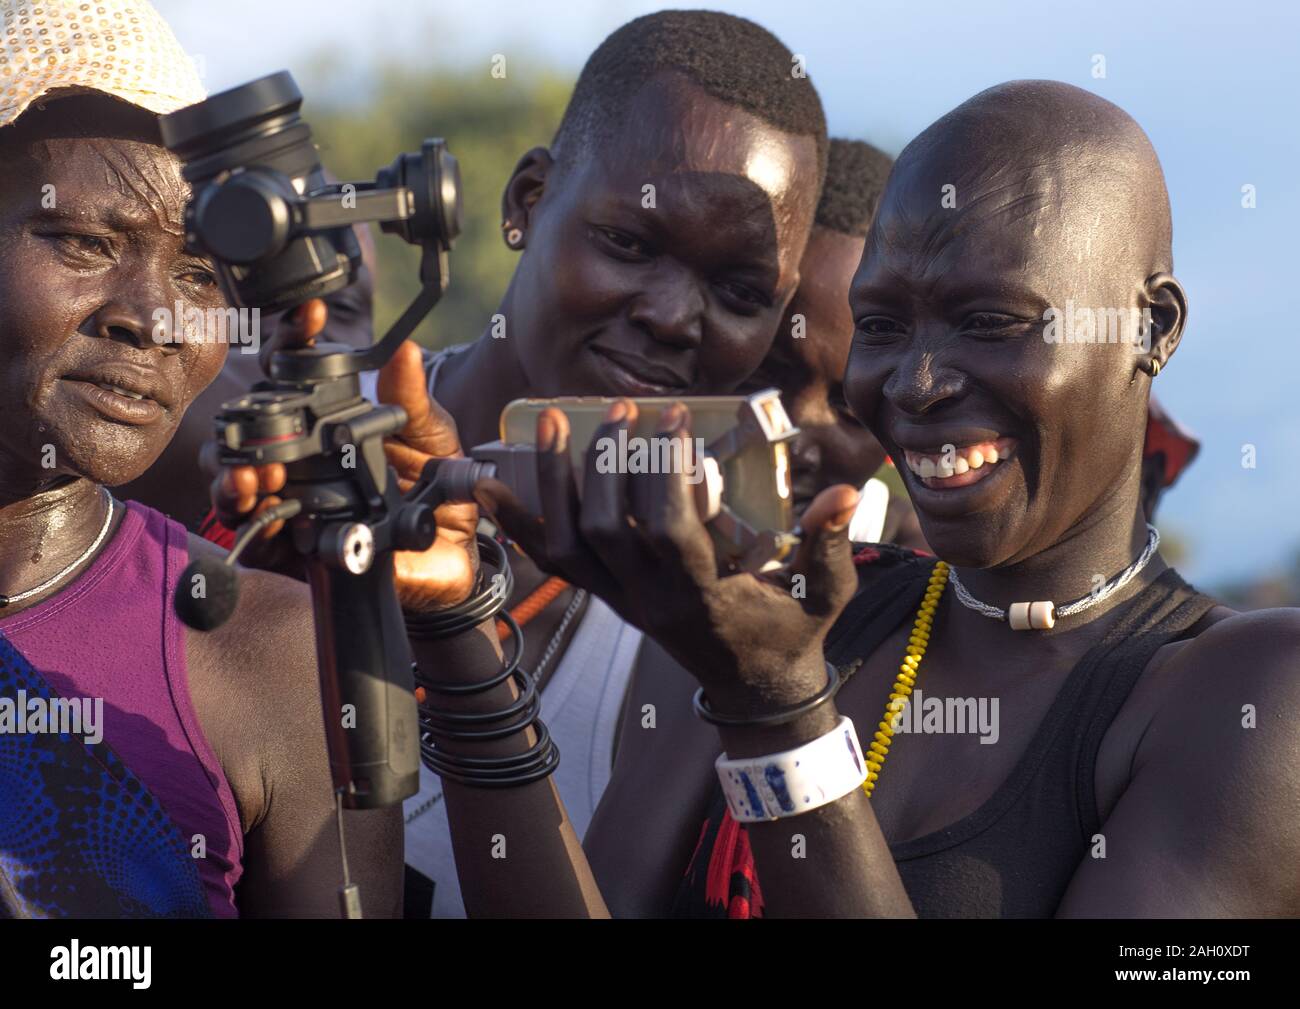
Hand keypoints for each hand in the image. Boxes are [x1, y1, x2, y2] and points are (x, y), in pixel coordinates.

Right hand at [211, 299, 477, 611]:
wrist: (453, 554)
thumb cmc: (439, 490)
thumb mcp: (433, 440)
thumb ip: (413, 401)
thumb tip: (407, 352)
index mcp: (327, 423)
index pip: (294, 374)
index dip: (292, 340)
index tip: (309, 316)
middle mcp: (300, 459)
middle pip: (245, 432)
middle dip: (242, 431)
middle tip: (264, 435)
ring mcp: (290, 502)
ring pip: (236, 482)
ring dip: (235, 478)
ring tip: (256, 478)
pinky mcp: (291, 548)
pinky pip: (254, 539)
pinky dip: (251, 528)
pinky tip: (260, 517)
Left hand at [474, 399, 860, 711]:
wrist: (755, 687)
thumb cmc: (792, 630)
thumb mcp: (827, 592)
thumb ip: (831, 542)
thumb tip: (848, 490)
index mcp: (707, 597)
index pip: (672, 535)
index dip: (667, 476)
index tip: (676, 420)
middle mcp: (654, 602)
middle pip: (609, 531)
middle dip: (610, 465)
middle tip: (623, 409)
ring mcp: (623, 602)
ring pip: (570, 544)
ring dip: (555, 481)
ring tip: (551, 419)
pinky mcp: (607, 598)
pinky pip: (551, 563)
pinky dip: (516, 524)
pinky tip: (487, 485)